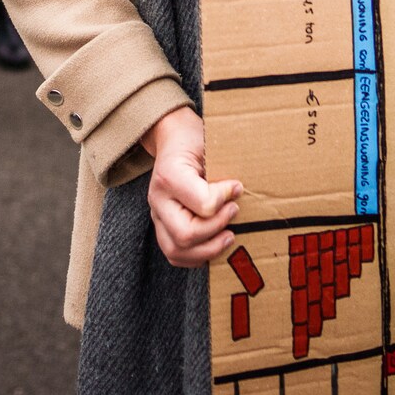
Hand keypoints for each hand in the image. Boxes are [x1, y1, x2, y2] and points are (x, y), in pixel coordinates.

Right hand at [144, 106, 240, 267]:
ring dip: (209, 248)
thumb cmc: (194, 140)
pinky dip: (197, 255)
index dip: (225, 199)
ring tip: (229, 235)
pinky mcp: (161, 226)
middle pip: (185, 234)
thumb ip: (222, 168)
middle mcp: (157, 199)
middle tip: (234, 212)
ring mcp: (156, 215)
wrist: (173, 138)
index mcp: (169, 174)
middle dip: (216, 228)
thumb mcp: (209, 142)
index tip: (237, 187)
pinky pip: (174, 254)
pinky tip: (214, 243)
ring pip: (177, 250)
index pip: (202, 203)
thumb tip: (238, 192)